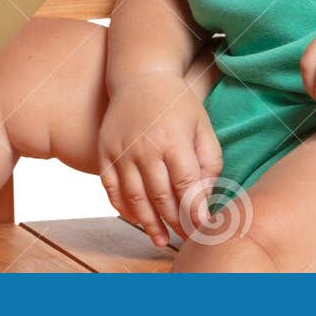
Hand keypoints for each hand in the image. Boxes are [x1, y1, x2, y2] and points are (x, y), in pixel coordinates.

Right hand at [97, 72, 222, 246]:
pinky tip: (136, 219)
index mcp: (174, 140)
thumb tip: (205, 198)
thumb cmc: (177, 103)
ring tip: (162, 239)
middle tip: (187, 237)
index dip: (194, 212)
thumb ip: (210, 162)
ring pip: (135, 198)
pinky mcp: (105, 151)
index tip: (202, 228)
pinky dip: (123, 208)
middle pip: (161, 197)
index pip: (186, 186)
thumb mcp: (202, 126)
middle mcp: (146, 147)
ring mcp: (122, 150)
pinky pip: (111, 188)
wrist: (141, 76)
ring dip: (149, 224)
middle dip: (176, 222)